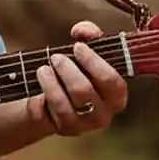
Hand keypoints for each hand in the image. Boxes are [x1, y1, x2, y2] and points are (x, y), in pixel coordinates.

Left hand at [27, 21, 127, 136]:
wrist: (50, 97)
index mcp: (116, 95)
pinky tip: (42, 77)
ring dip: (54, 80)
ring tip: (44, 68)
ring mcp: (85, 124)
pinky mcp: (67, 128)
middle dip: (68, 70)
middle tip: (56, 58)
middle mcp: (105, 113)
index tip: (78, 47)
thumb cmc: (74, 70)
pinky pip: (56, 109)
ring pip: (69, 101)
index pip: (113, 83)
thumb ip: (88, 34)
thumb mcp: (83, 50)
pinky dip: (47, 89)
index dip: (95, 63)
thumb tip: (84, 30)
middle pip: (85, 91)